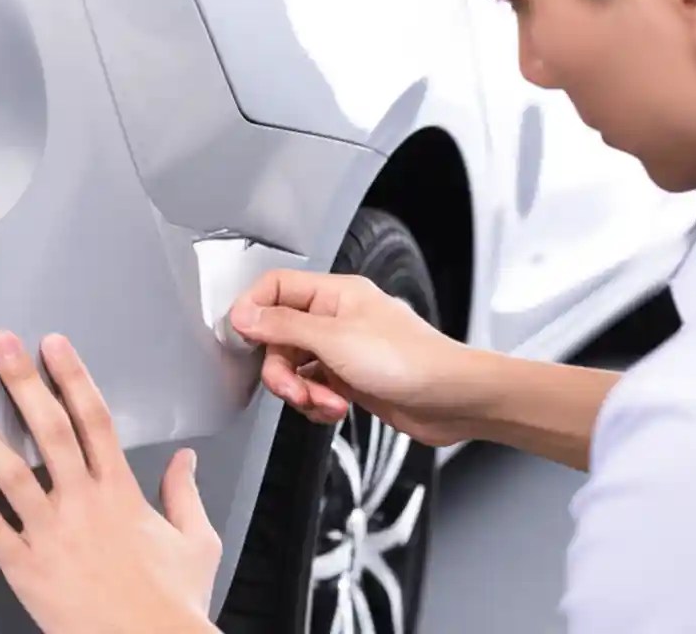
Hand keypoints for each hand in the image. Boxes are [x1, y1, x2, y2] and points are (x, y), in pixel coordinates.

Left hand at [0, 332, 222, 633]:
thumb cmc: (174, 601)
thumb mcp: (197, 541)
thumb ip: (186, 494)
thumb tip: (186, 459)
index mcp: (122, 491)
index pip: (95, 419)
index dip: (72, 377)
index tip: (53, 344)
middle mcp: (84, 502)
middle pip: (49, 430)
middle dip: (23, 383)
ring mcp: (51, 534)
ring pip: (10, 472)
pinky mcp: (26, 567)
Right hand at [228, 270, 480, 445]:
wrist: (452, 399)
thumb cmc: (409, 361)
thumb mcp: (334, 340)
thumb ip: (283, 326)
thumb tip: (244, 314)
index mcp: (335, 294)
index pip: (276, 287)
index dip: (253, 311)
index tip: (243, 339)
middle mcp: (336, 318)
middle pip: (279, 336)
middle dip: (280, 369)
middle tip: (292, 388)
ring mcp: (342, 349)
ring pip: (294, 367)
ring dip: (300, 391)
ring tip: (323, 401)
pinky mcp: (349, 379)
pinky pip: (313, 388)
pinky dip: (316, 402)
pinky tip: (335, 409)